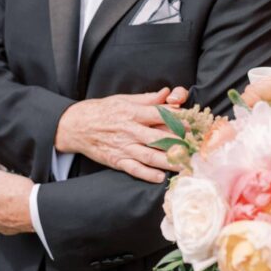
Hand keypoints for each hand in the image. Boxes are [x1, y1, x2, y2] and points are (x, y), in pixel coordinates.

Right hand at [55, 88, 190, 183]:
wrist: (76, 125)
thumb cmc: (102, 111)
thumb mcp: (123, 100)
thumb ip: (147, 99)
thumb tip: (166, 93)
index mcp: (133, 113)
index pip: (160, 116)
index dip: (178, 120)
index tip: (192, 126)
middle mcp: (130, 130)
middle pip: (158, 137)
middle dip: (178, 143)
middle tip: (194, 149)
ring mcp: (123, 147)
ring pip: (149, 155)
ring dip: (167, 162)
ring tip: (184, 165)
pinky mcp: (116, 160)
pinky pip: (133, 169)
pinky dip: (146, 174)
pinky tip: (159, 178)